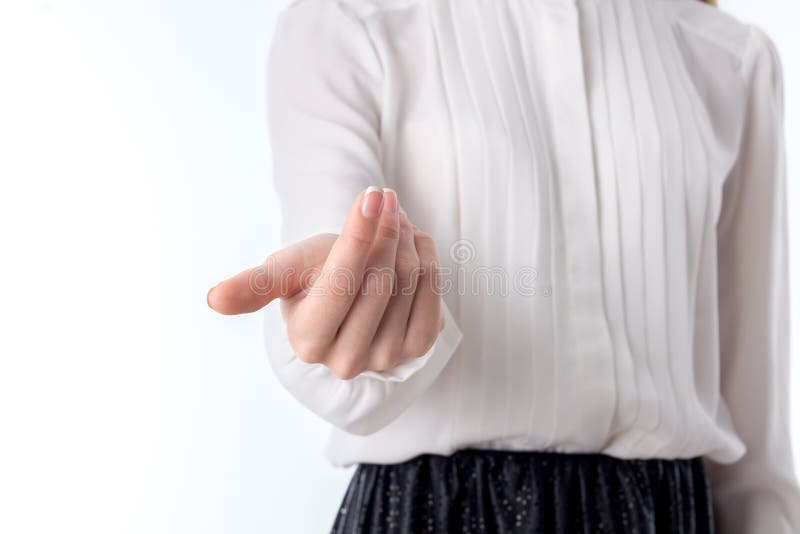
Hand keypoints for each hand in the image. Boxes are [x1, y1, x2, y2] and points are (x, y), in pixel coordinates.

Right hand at [207, 188, 445, 378]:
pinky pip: (433, 295)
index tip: (370, 195)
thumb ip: (254, 284)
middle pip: (381, 280)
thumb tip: (211, 299)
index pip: (342, 281)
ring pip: (409, 283)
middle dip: (386, 231)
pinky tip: (414, 242)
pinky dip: (428, 258)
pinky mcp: (417, 348)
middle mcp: (347, 361)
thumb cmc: (313, 276)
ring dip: (407, 239)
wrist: (350, 294)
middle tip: (384, 201)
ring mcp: (385, 358)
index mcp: (308, 341)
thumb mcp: (285, 272)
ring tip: (395, 220)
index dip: (359, 235)